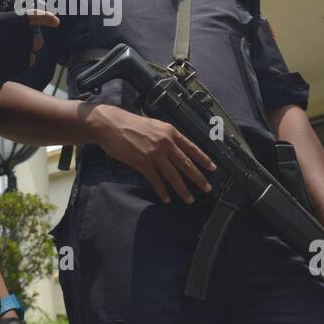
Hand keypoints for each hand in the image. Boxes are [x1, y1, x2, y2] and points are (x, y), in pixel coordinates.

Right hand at [0, 0, 58, 81]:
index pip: (29, 19)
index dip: (46, 18)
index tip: (56, 21)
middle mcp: (4, 40)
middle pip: (33, 40)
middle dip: (35, 39)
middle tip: (31, 38)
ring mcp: (3, 57)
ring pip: (29, 57)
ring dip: (29, 53)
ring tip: (21, 51)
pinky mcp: (0, 71)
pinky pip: (20, 69)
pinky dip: (20, 64)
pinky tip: (12, 60)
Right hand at [88, 104, 216, 204]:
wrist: (111, 125)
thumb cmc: (130, 124)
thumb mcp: (154, 125)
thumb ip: (166, 136)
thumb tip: (176, 148)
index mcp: (170, 132)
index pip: (192, 147)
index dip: (203, 159)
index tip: (212, 167)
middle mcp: (165, 143)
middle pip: (186, 164)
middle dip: (198, 178)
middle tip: (207, 188)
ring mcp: (154, 154)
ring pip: (173, 175)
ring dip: (183, 189)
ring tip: (190, 199)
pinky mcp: (142, 163)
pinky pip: (156, 180)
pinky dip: (162, 191)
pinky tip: (167, 198)